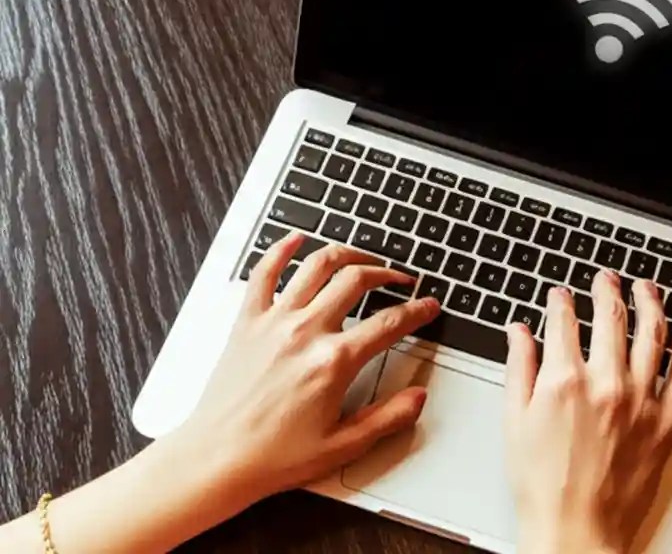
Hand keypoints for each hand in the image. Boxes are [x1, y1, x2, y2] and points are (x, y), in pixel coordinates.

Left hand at [173, 232, 440, 501]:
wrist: (216, 459)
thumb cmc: (273, 456)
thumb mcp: (344, 446)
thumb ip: (388, 418)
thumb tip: (418, 397)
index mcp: (334, 362)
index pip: (390, 323)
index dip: (417, 311)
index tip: (427, 306)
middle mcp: (306, 332)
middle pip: (356, 280)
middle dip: (387, 273)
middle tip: (399, 279)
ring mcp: (274, 322)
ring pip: (317, 265)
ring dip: (346, 254)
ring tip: (362, 258)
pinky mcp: (247, 322)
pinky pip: (264, 272)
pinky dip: (280, 249)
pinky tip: (295, 239)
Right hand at [504, 271, 671, 553]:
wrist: (575, 530)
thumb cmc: (542, 486)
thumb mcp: (514, 421)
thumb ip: (518, 369)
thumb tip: (518, 332)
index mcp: (564, 381)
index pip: (564, 321)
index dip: (561, 300)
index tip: (561, 295)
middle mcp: (606, 384)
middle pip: (612, 318)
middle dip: (608, 290)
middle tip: (607, 279)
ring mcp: (640, 402)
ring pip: (652, 336)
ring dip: (649, 304)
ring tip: (646, 290)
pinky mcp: (664, 424)